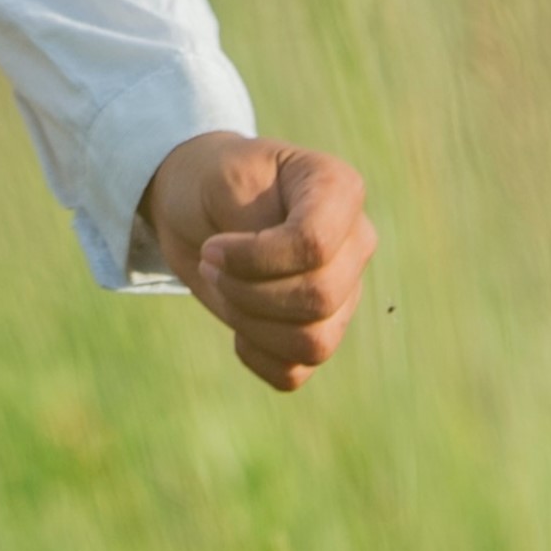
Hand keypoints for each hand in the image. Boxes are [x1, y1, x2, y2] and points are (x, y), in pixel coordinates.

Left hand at [140, 131, 375, 389]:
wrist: (194, 205)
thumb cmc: (212, 181)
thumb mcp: (225, 180)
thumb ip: (258, 221)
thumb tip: (282, 276)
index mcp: (340, 190)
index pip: (315, 246)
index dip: (256, 258)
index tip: (213, 246)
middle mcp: (355, 243)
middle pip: (318, 298)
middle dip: (247, 290)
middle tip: (208, 263)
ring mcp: (345, 291)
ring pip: (314, 342)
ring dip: (250, 323)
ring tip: (221, 288)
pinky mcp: (320, 329)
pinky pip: (296, 370)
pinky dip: (257, 355)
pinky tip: (236, 327)